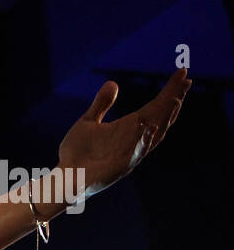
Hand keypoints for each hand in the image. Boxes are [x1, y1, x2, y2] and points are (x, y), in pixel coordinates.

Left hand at [57, 68, 190, 198]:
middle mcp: (134, 141)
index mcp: (129, 129)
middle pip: (160, 119)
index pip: (155, 107)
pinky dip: (143, 140)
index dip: (169, 91)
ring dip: (164, 119)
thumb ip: (101, 104)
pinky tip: (150, 127)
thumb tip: (113, 83)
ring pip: (154, 136)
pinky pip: (135, 154)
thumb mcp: (88, 122)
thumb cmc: (76, 153)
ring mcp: (129, 155)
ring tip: (174, 99)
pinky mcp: (120, 168)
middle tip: (186, 81)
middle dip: (173, 100)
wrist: (63, 177)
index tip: (182, 73)